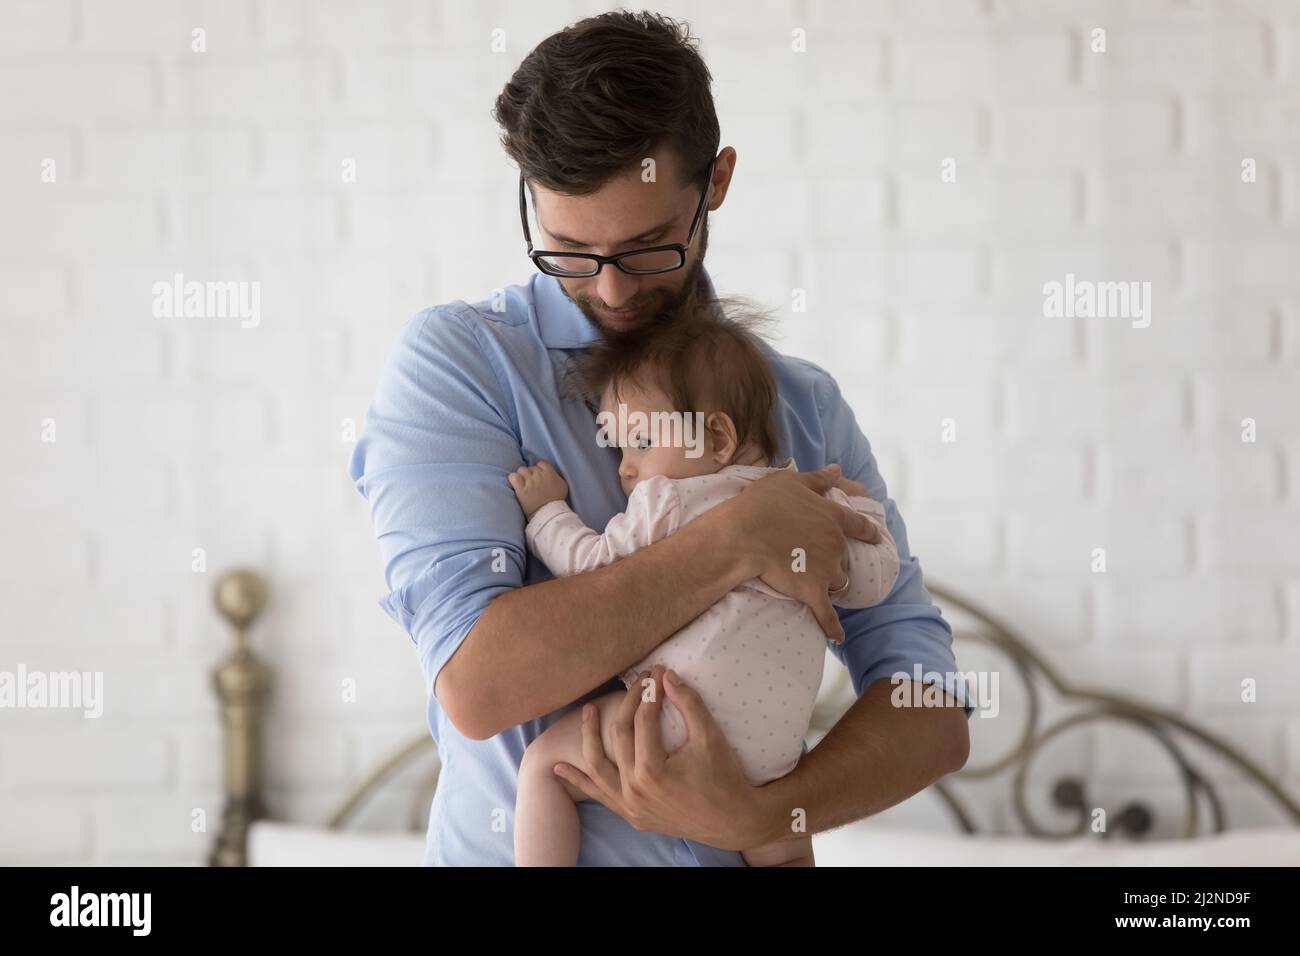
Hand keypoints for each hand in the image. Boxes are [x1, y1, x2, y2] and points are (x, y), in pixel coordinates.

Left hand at [508, 460, 568, 518]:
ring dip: (522, 476)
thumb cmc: (557, 501)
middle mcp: (539, 475)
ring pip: (521, 470)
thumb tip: (551, 472)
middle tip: (531, 484)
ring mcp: (530, 482)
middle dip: (530, 475)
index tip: (538, 477)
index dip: (539, 469)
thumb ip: (556, 475)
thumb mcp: (563, 485)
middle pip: (530, 468)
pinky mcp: (521, 489)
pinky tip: (516, 485)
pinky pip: (513, 477)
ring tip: (524, 485)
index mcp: (550, 473)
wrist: (548, 514)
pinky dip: (513, 479)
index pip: (541, 463)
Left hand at [552, 665, 767, 852]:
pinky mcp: (631, 815)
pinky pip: (600, 795)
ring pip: (598, 766)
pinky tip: (560, 768)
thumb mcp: (710, 737)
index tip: (656, 673)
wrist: (733, 822)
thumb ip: (688, 703)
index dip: (650, 692)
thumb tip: (667, 676)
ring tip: (586, 711)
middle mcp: (634, 789)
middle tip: (638, 681)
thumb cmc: (724, 778)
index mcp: (652, 769)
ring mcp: (630, 805)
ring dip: (589, 737)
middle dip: (629, 703)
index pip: (643, 720)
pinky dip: (579, 781)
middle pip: (620, 735)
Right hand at [731, 465, 880, 642]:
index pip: (860, 526)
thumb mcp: (791, 482)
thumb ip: (818, 478)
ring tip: (817, 585)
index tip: (875, 537)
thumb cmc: (763, 504)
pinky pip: (828, 615)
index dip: (868, 532)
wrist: (743, 535)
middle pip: (846, 558)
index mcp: (834, 517)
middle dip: (836, 561)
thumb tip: (837, 469)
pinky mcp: (812, 592)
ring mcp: (826, 570)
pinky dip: (833, 627)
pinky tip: (838, 637)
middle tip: (818, 560)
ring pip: (839, 582)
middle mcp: (836, 545)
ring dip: (832, 584)